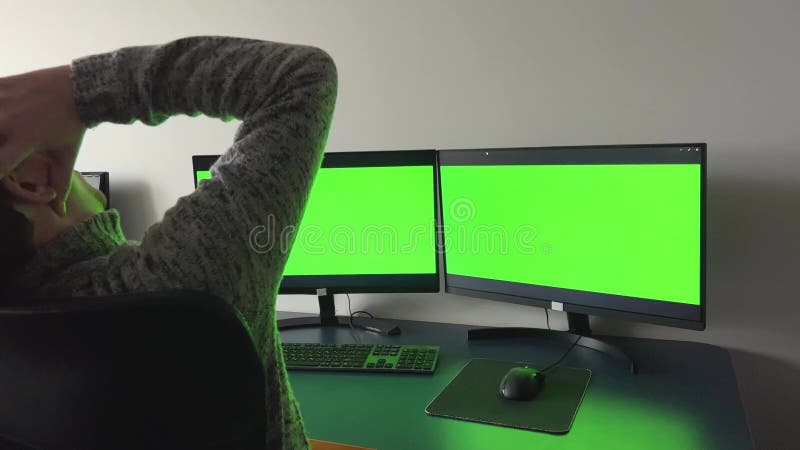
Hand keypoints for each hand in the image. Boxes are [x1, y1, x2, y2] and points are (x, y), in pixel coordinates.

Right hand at [0, 65, 85, 214]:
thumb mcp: (66, 155)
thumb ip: (61, 184)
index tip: (2, 177)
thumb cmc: (72, 125)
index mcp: (23, 141)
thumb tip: (61, 212)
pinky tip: (0, 115)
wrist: (79, 88)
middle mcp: (6, 122)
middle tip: (6, 149)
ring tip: (4, 136)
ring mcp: (0, 102)